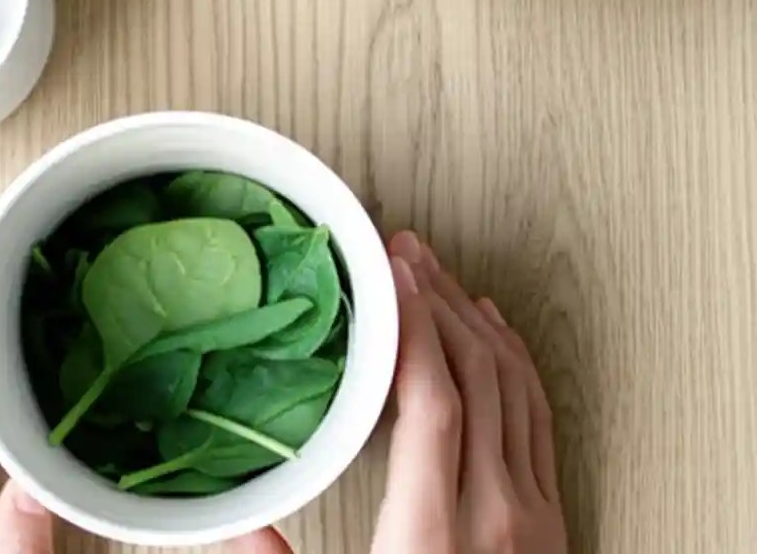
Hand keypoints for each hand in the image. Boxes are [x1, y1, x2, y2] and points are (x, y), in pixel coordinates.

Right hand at [370, 232, 565, 553]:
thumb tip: (230, 520)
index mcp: (431, 537)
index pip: (432, 402)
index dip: (413, 326)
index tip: (393, 277)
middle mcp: (494, 517)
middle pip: (476, 379)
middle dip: (437, 302)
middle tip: (407, 256)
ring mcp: (532, 517)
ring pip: (514, 390)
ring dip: (474, 321)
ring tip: (441, 278)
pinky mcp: (551, 522)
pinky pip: (539, 421)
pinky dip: (516, 363)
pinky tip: (494, 333)